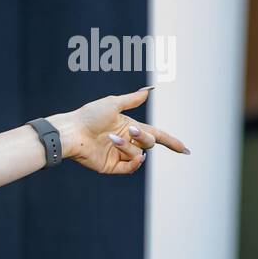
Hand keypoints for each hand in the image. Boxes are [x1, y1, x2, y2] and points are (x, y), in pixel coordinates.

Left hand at [50, 86, 190, 174]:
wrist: (72, 131)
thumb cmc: (88, 115)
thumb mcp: (113, 103)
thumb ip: (132, 100)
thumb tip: (147, 90)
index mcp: (129, 127)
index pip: (156, 135)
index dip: (171, 142)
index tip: (185, 150)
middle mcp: (126, 142)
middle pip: (150, 143)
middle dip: (144, 137)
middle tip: (131, 131)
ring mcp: (119, 155)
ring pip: (139, 154)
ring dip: (129, 147)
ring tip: (111, 139)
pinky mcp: (111, 167)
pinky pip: (130, 168)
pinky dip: (132, 162)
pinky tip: (123, 152)